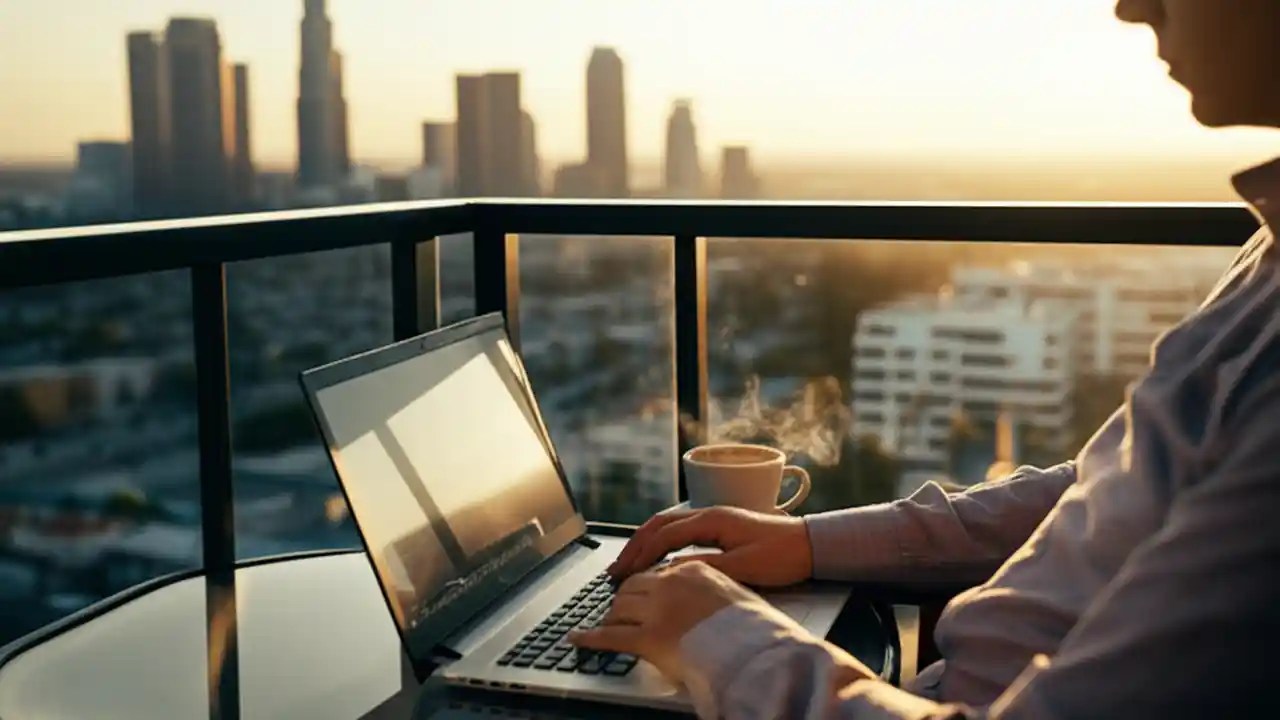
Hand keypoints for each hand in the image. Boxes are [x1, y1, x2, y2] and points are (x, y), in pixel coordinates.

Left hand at [570, 561, 760, 679]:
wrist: (758, 649)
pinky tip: (577, 638)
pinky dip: (589, 638)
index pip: (657, 571)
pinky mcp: (648, 637)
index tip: (639, 589)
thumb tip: (700, 595)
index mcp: (692, 570)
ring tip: (604, 624)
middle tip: (618, 607)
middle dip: (622, 597)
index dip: (645, 583)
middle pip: (633, 585)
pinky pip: (609, 636)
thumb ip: (712, 587)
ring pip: (619, 607)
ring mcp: (657, 609)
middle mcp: (670, 584)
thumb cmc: (755, 627)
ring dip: (611, 616)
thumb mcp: (736, 593)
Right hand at [609, 506, 812, 586]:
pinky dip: (660, 542)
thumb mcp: (743, 566)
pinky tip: (655, 557)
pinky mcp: (719, 527)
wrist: (811, 544)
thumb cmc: (782, 555)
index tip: (623, 574)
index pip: (664, 535)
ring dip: (645, 543)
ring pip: (667, 525)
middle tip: (615, 570)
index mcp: (712, 519)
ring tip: (627, 564)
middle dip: (634, 546)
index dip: (641, 555)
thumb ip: (705, 567)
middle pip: (659, 524)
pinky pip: (680, 531)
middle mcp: (708, 513)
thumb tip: (669, 572)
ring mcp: (713, 518)